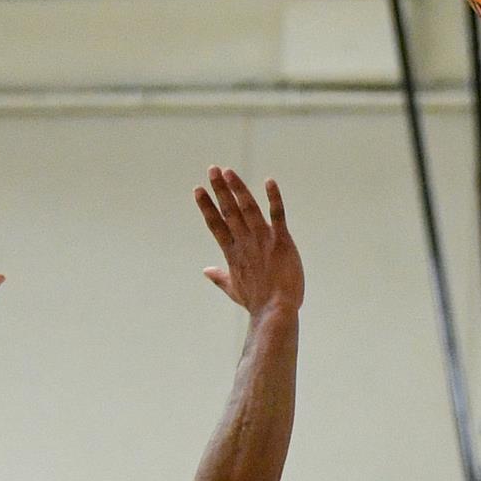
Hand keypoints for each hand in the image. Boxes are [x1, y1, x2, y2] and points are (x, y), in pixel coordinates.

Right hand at [193, 168, 303, 315]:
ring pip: (248, 209)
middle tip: (212, 169)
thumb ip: (219, 277)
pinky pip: (278, 215)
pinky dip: (274, 198)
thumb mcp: (233, 289)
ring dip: (238, 189)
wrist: (276, 311)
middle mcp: (244, 242)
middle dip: (219, 190)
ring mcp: (263, 240)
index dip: (206, 206)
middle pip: (229, 211)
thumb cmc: (257, 301)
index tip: (198, 189)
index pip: (216, 224)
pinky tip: (269, 182)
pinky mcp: (282, 241)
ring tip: (228, 172)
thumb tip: (206, 271)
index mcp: (232, 252)